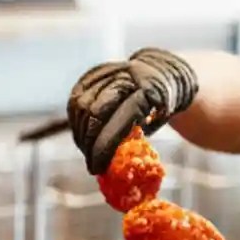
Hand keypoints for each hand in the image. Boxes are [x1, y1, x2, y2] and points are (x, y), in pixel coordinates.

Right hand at [66, 47, 197, 173]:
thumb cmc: (163, 104)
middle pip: (94, 113)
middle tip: (91, 162)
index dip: (104, 148)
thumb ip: (140, 135)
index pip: (119, 122)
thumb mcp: (160, 120)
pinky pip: (76, 98)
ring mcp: (108, 72)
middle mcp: (125, 77)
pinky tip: (82, 134)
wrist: (162, 71)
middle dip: (89, 143)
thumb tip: (112, 163)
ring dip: (80, 133)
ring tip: (87, 150)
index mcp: (148, 91)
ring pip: (81, 106)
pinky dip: (76, 119)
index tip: (97, 167)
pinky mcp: (94, 72)